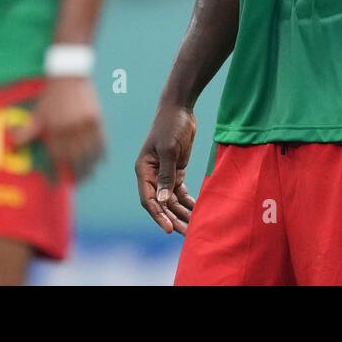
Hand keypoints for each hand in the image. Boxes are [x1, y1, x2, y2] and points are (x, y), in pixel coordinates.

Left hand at [11, 76, 105, 182]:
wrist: (70, 77)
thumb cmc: (51, 98)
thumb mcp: (37, 114)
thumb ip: (26, 132)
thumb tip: (11, 146)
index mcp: (55, 128)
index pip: (58, 156)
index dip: (58, 171)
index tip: (59, 183)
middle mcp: (72, 128)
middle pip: (75, 157)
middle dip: (75, 173)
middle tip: (76, 183)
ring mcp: (87, 124)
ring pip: (90, 152)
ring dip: (89, 167)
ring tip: (88, 177)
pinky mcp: (98, 120)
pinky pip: (102, 141)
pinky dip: (101, 154)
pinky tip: (100, 162)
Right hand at [135, 102, 197, 234]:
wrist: (180, 108)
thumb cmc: (170, 125)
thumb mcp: (168, 150)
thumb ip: (167, 175)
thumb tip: (163, 201)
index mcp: (144, 171)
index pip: (149, 200)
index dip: (158, 216)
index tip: (169, 229)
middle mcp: (152, 176)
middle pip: (161, 204)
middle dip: (173, 219)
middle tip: (187, 234)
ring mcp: (164, 174)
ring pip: (172, 201)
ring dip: (182, 214)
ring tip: (194, 228)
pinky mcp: (177, 171)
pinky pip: (181, 192)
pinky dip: (188, 202)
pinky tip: (198, 212)